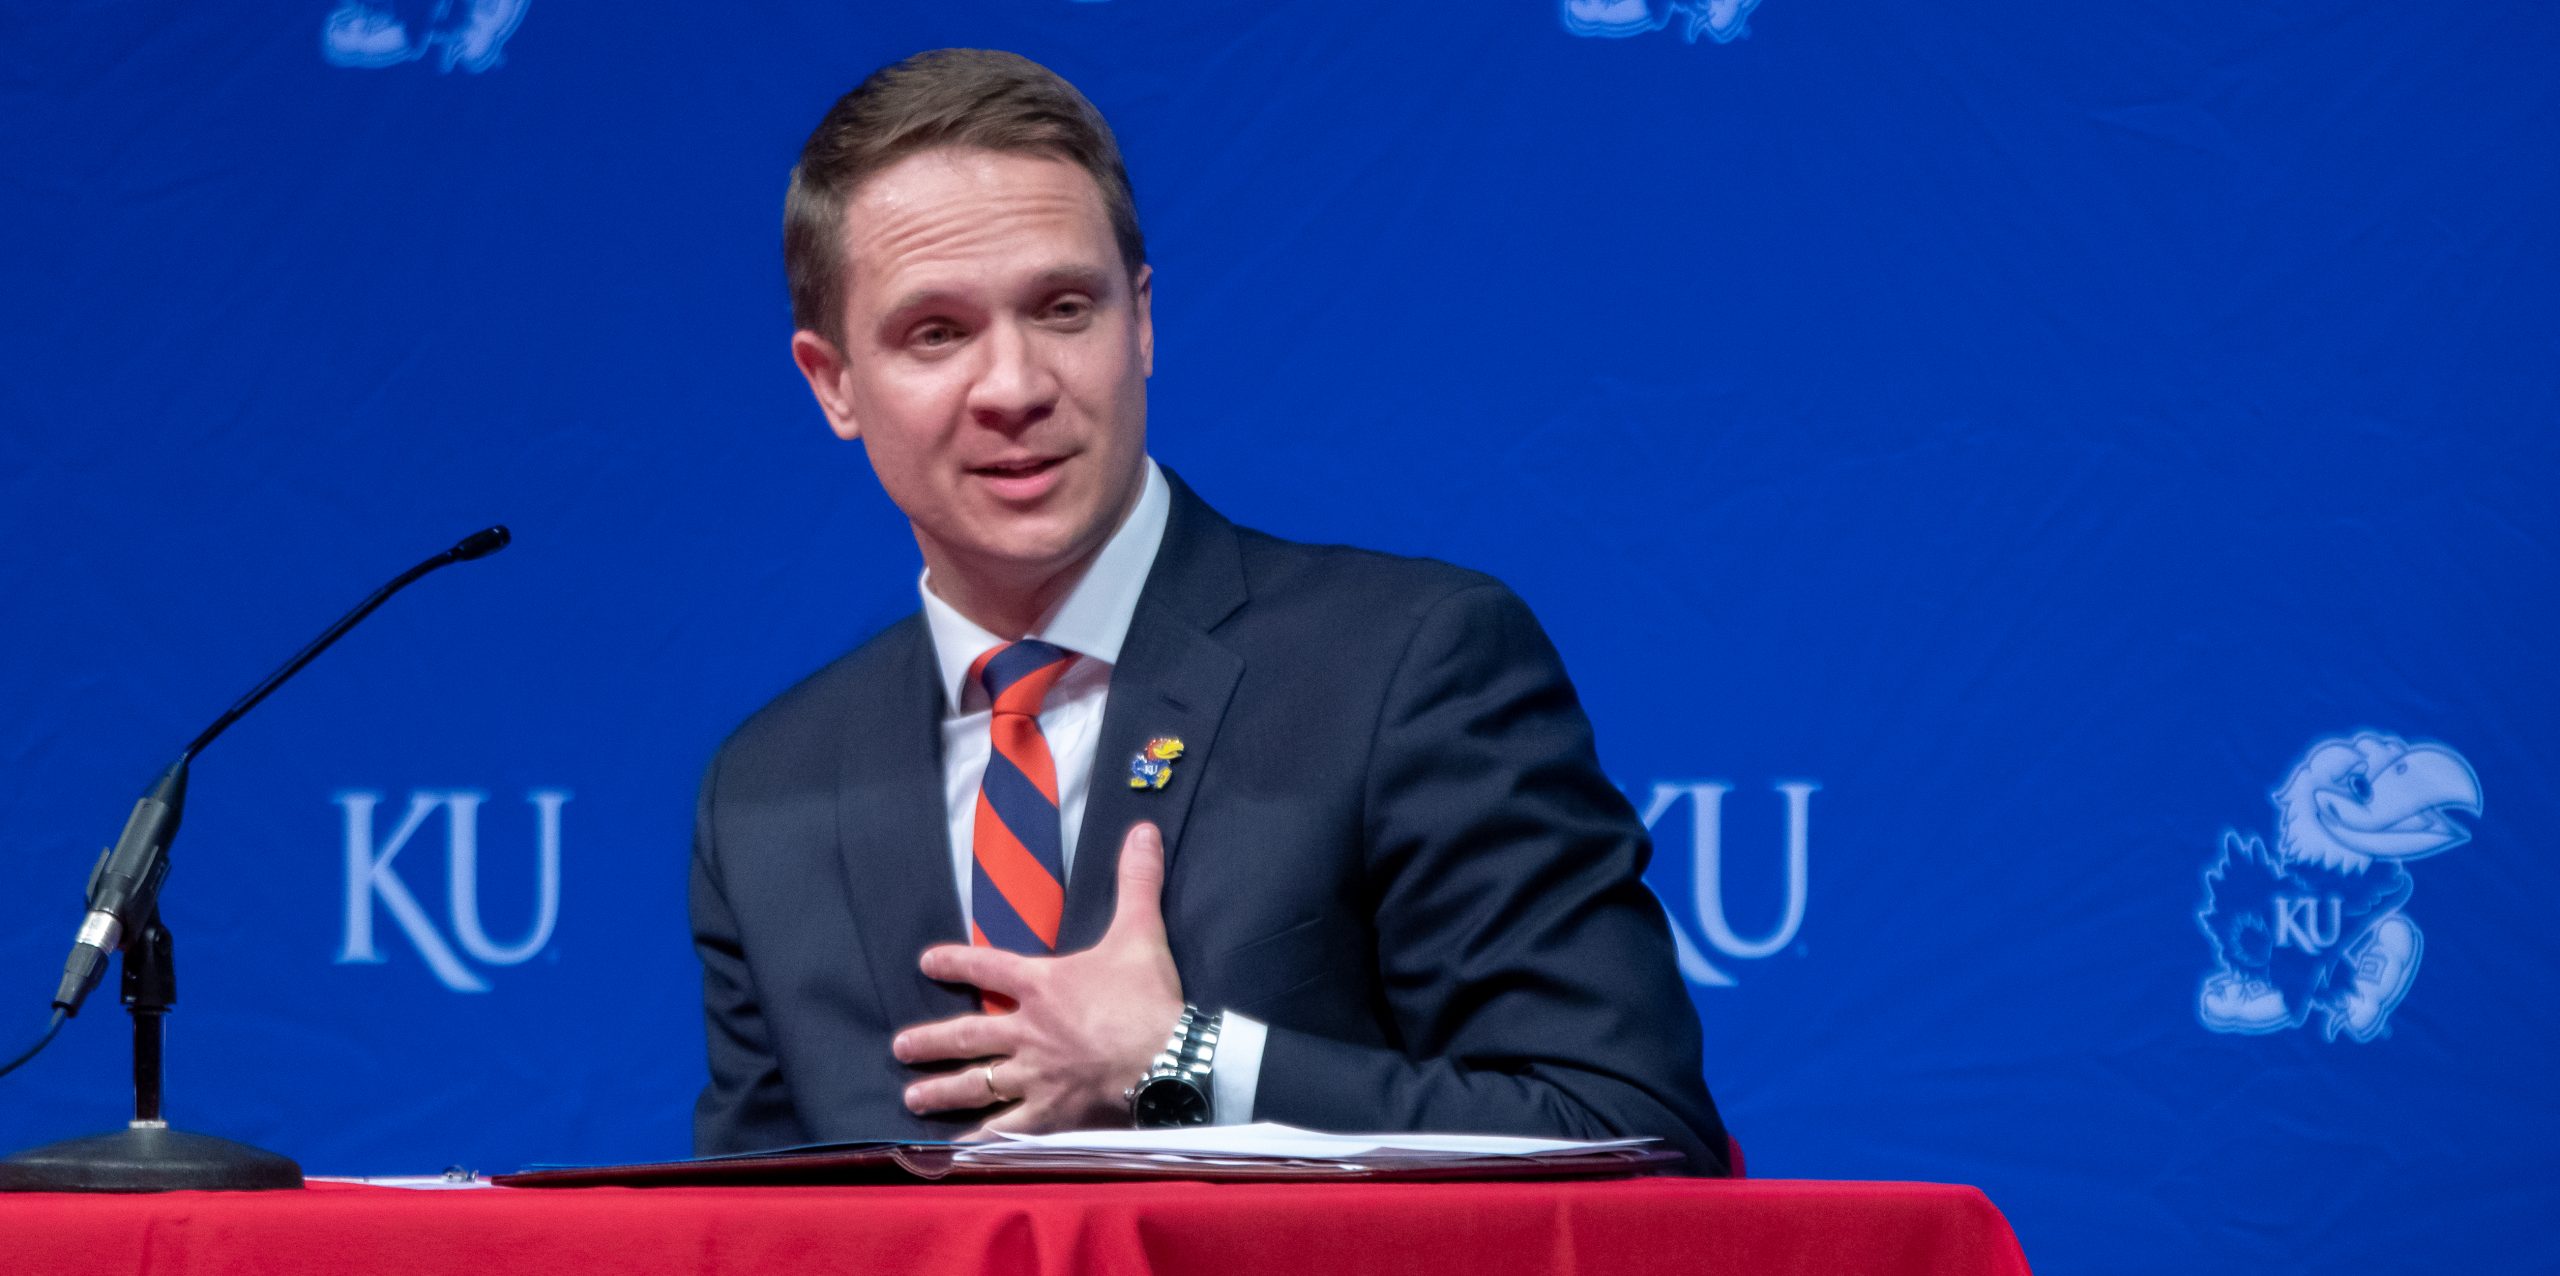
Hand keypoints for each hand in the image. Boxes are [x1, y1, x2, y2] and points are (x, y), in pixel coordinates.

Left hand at [893, 820, 1183, 1134]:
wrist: (1167, 1061)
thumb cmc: (1147, 997)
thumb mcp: (1140, 932)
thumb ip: (1137, 881)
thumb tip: (1142, 830)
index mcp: (1042, 985)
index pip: (988, 967)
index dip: (955, 961)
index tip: (926, 962)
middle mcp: (1027, 1031)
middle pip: (967, 1035)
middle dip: (929, 1040)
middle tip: (900, 1046)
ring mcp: (1035, 1076)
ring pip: (977, 1083)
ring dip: (942, 1089)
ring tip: (913, 1097)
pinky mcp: (1050, 1113)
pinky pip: (1007, 1129)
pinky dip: (983, 1140)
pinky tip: (960, 1148)